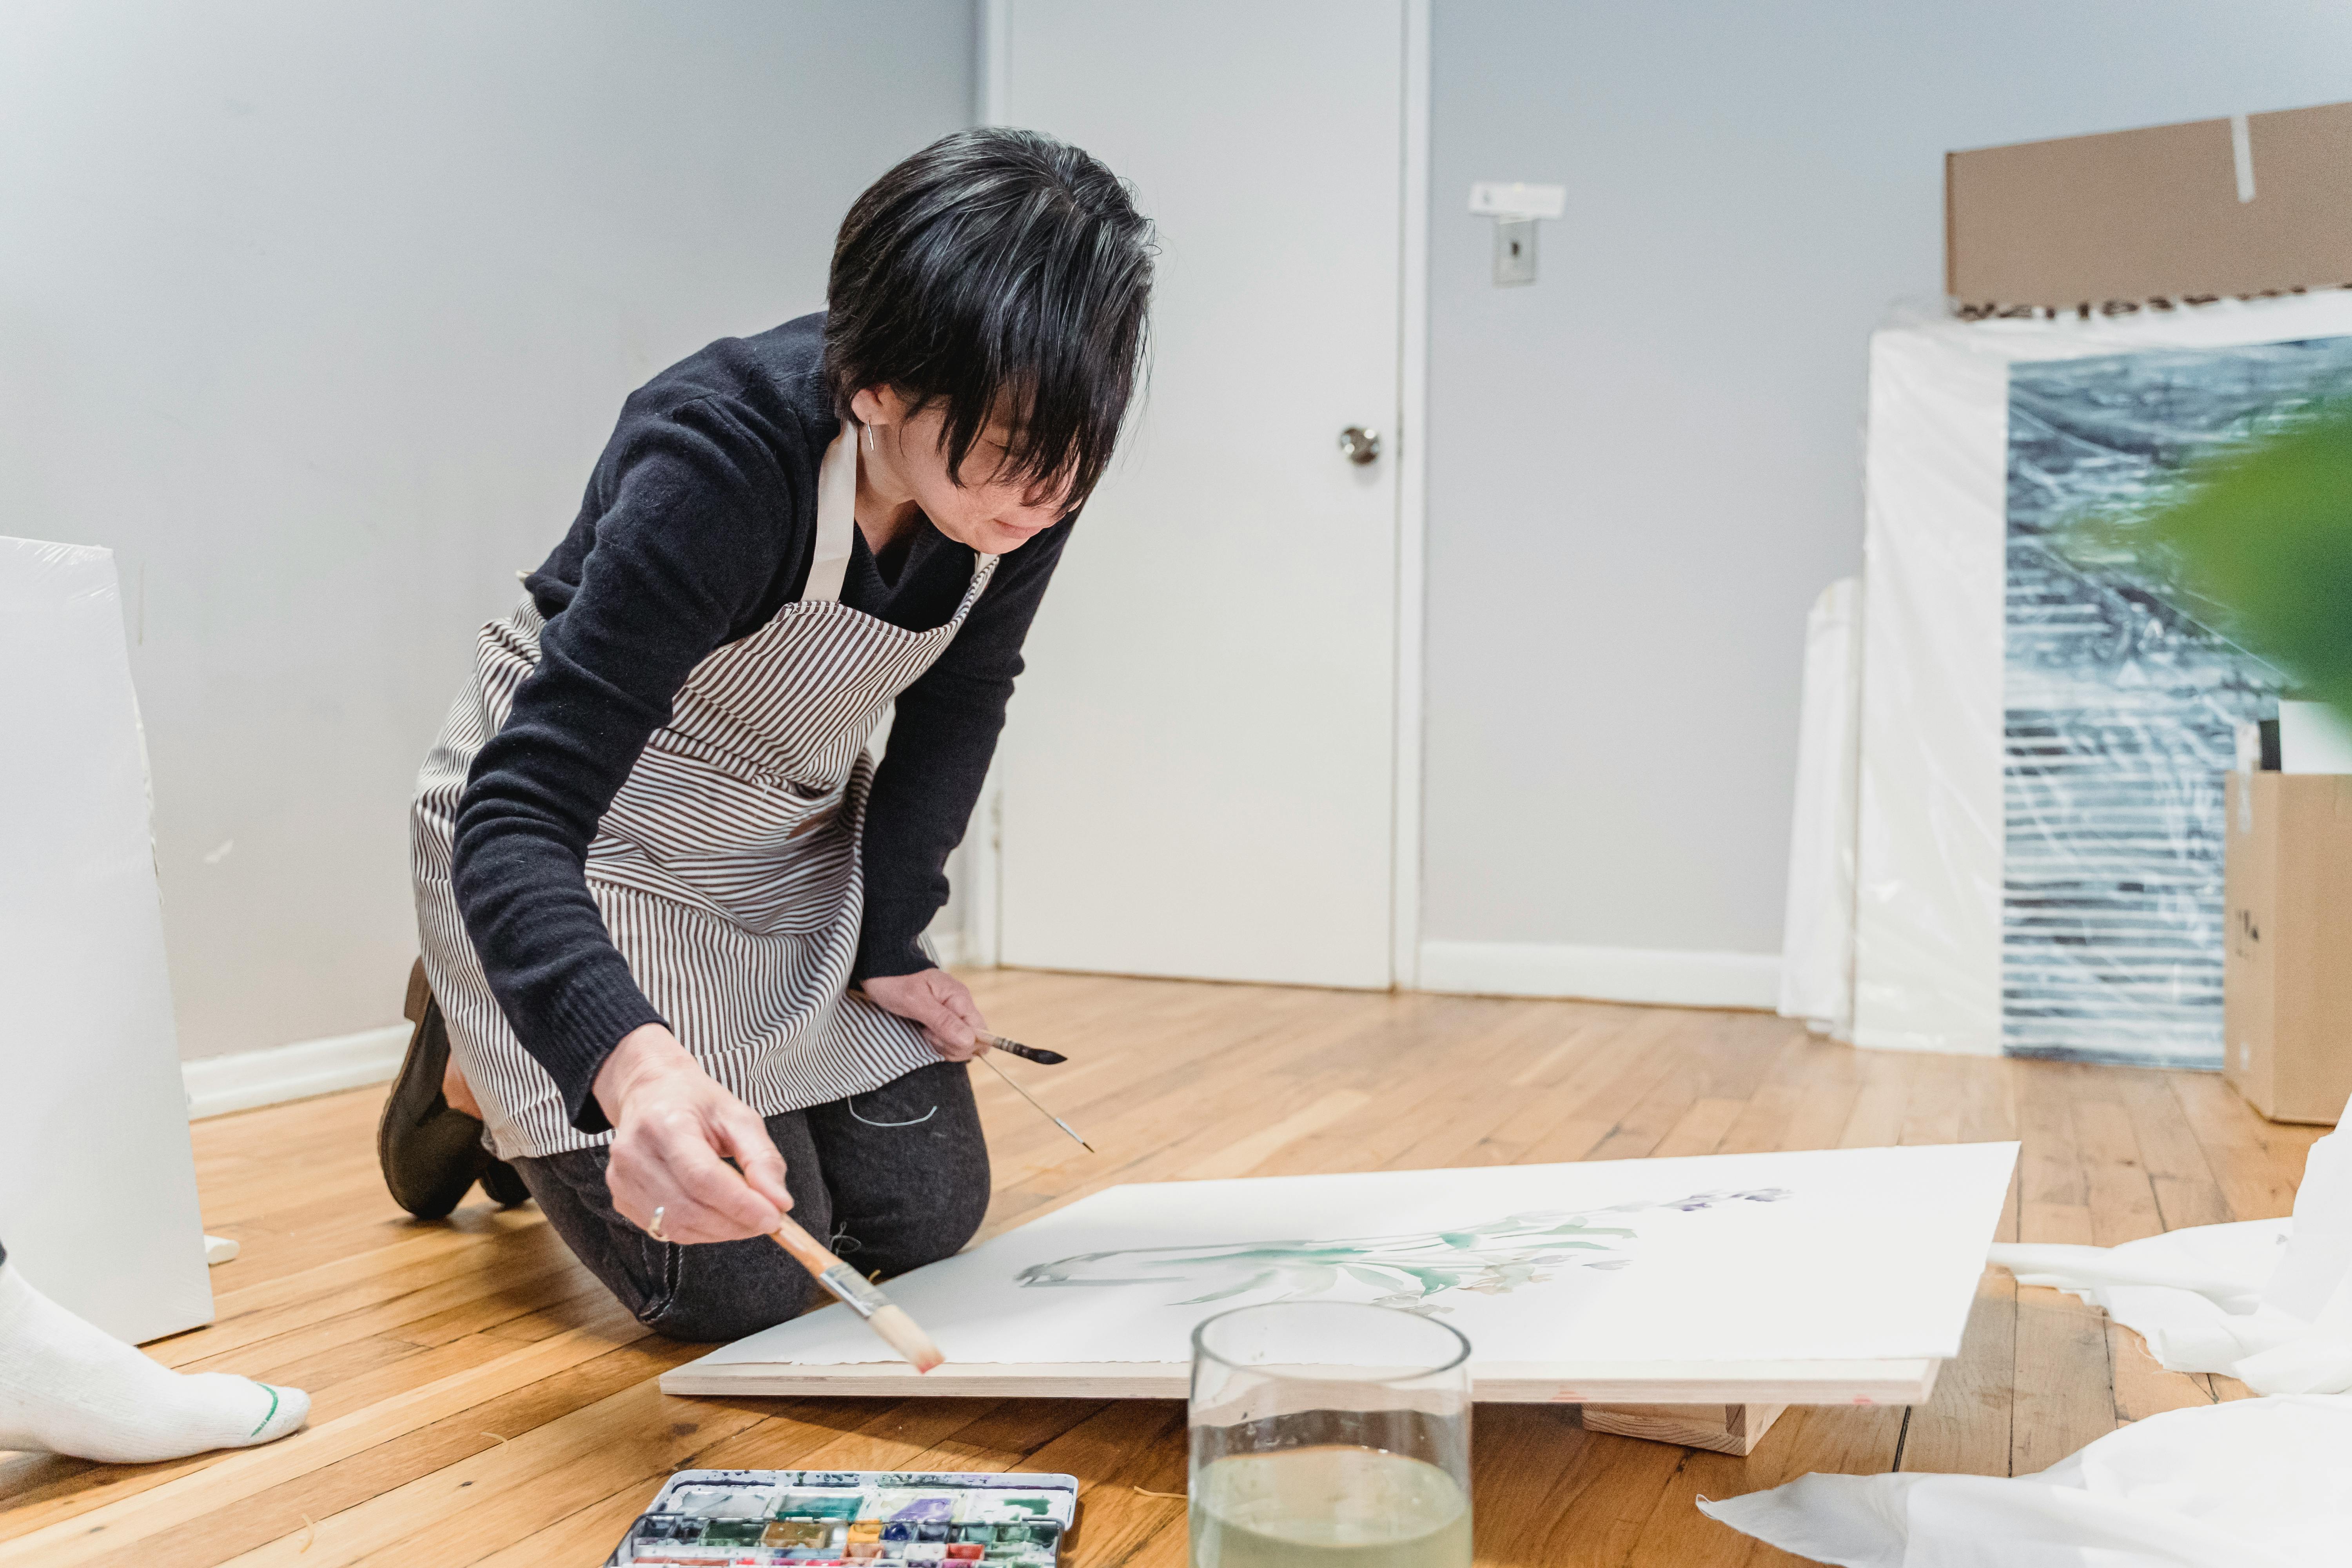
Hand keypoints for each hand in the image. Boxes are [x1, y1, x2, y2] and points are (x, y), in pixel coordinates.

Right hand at [592, 1023, 792, 1243]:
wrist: (650, 1093)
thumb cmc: (695, 1102)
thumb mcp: (738, 1117)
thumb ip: (762, 1159)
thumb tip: (780, 1202)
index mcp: (664, 1123)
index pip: (702, 1177)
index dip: (741, 1204)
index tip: (773, 1218)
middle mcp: (635, 1153)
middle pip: (690, 1208)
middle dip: (736, 1223)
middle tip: (768, 1220)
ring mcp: (621, 1178)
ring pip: (678, 1226)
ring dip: (721, 1231)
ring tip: (745, 1216)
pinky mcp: (620, 1197)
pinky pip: (666, 1230)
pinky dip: (699, 1230)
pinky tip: (715, 1214)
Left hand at [861, 968, 988, 1061]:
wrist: (881, 970)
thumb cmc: (896, 981)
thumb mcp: (916, 1002)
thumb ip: (943, 1021)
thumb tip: (969, 1041)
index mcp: (960, 998)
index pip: (981, 1031)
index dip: (965, 1044)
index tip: (939, 1039)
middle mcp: (961, 1006)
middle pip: (972, 1041)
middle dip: (950, 1046)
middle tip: (926, 1032)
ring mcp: (953, 1013)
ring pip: (961, 1044)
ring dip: (942, 1045)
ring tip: (922, 1030)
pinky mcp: (943, 1020)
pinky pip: (950, 1040)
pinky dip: (938, 1043)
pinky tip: (924, 1033)